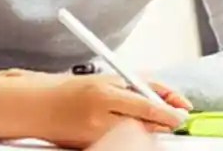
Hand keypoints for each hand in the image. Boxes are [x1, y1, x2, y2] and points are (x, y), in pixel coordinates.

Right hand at [0, 69, 190, 147]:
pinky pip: (120, 142)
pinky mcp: (90, 148)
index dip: (169, 111)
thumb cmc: (74, 90)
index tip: (182, 111)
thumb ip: (139, 86)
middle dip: (164, 121)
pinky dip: (131, 135)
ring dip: (148, 128)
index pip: (147, 107)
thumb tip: (168, 96)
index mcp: (105, 95)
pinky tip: (128, 127)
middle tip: (174, 116)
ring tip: (150, 119)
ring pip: (136, 135)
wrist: (40, 108)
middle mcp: (101, 119)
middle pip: (145, 126)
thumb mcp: (109, 79)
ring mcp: (95, 137)